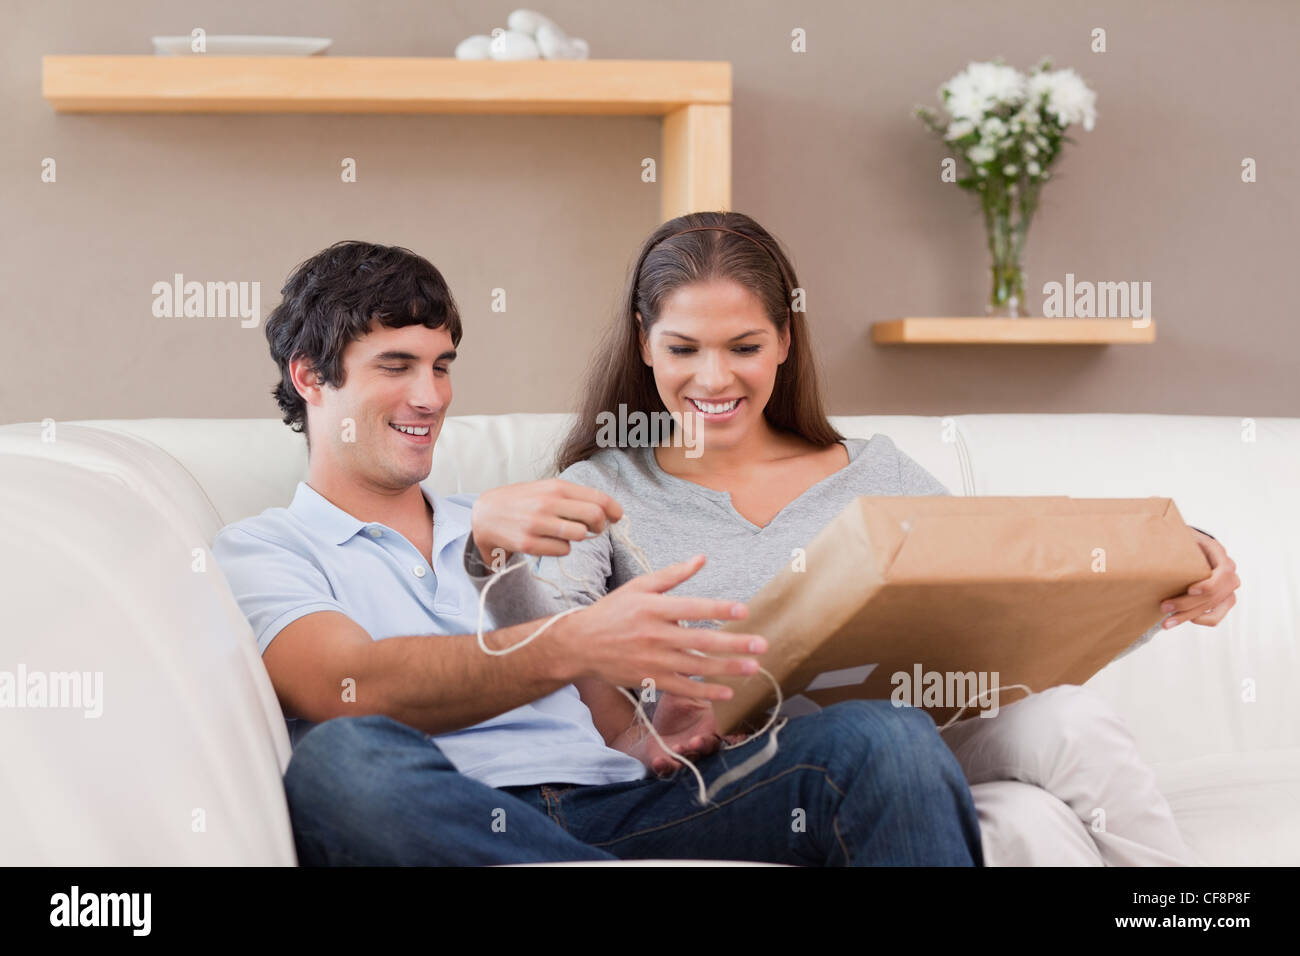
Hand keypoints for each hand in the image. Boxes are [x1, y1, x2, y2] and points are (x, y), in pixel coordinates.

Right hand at [470, 478, 622, 566]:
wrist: (487, 513)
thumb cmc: (524, 500)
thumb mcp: (547, 489)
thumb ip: (575, 498)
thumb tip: (609, 512)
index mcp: (556, 487)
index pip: (598, 498)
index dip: (614, 510)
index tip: (616, 517)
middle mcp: (547, 503)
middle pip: (594, 517)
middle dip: (601, 526)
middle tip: (595, 528)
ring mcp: (537, 524)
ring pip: (580, 536)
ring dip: (578, 537)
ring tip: (565, 532)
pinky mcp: (529, 543)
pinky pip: (563, 550)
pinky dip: (561, 548)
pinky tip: (549, 541)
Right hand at [554, 554, 767, 700]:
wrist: (581, 644)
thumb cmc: (613, 611)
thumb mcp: (639, 587)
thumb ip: (672, 575)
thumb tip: (702, 558)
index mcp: (654, 608)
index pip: (693, 608)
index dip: (719, 609)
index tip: (743, 611)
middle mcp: (656, 635)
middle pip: (701, 640)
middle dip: (734, 644)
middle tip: (761, 645)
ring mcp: (653, 660)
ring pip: (696, 666)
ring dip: (727, 668)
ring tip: (752, 668)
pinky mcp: (650, 679)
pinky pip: (683, 688)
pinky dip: (705, 692)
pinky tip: (727, 692)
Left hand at [613, 691, 746, 775]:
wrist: (651, 730)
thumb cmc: (673, 711)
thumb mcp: (681, 693)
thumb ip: (690, 679)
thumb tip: (697, 651)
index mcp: (711, 723)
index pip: (729, 729)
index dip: (736, 733)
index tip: (736, 733)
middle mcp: (703, 739)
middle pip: (712, 745)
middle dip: (706, 743)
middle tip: (697, 738)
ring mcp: (688, 753)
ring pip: (693, 757)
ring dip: (688, 754)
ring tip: (678, 748)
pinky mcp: (670, 762)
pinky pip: (670, 768)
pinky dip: (665, 765)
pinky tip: (659, 760)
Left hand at [1159, 529, 1240, 627]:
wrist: (1190, 546)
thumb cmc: (1182, 540)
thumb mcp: (1180, 535)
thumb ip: (1176, 540)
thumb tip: (1154, 544)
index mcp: (1218, 553)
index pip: (1223, 573)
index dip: (1209, 584)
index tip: (1190, 589)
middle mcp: (1228, 572)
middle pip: (1214, 594)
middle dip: (1187, 603)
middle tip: (1163, 606)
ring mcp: (1227, 587)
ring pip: (1213, 607)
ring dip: (1189, 616)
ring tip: (1166, 622)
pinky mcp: (1222, 600)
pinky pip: (1216, 616)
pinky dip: (1200, 620)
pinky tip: (1182, 619)